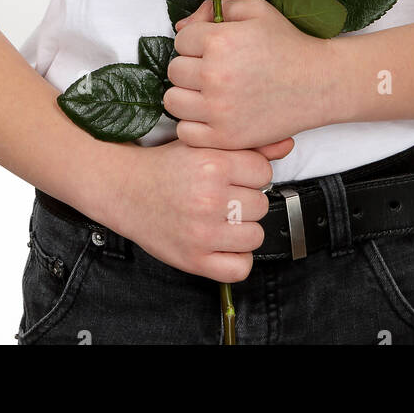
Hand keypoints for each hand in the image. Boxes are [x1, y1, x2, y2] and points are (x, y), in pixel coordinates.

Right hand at [116, 136, 293, 282]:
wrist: (126, 190)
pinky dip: (237, 259)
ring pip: (256, 235)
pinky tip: (224, 243)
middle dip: (247, 200)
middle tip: (226, 197)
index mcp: (212, 164)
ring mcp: (202, 232)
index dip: (251, 173)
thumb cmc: (167, 166)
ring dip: (244, 229)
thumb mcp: (203, 146)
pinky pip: (240, 268)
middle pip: (261, 204)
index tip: (236, 175)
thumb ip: (248, 146)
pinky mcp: (194, 260)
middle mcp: (209, 198)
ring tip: (224, 219)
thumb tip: (288, 144)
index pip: (263, 171)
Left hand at [165, 0, 335, 149]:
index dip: (196, 42)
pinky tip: (212, 114)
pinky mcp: (226, 137)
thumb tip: (181, 27)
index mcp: (219, 40)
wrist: (319, 83)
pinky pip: (186, 132)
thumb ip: (216, 8)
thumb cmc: (288, 44)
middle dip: (191, 67)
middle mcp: (214, 75)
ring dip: (187, 95)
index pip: (181, 40)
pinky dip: (194, 124)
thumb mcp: (256, 10)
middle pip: (174, 71)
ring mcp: (219, 109)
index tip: (215, 48)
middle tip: (215, 70)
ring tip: (209, 92)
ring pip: (173, 101)